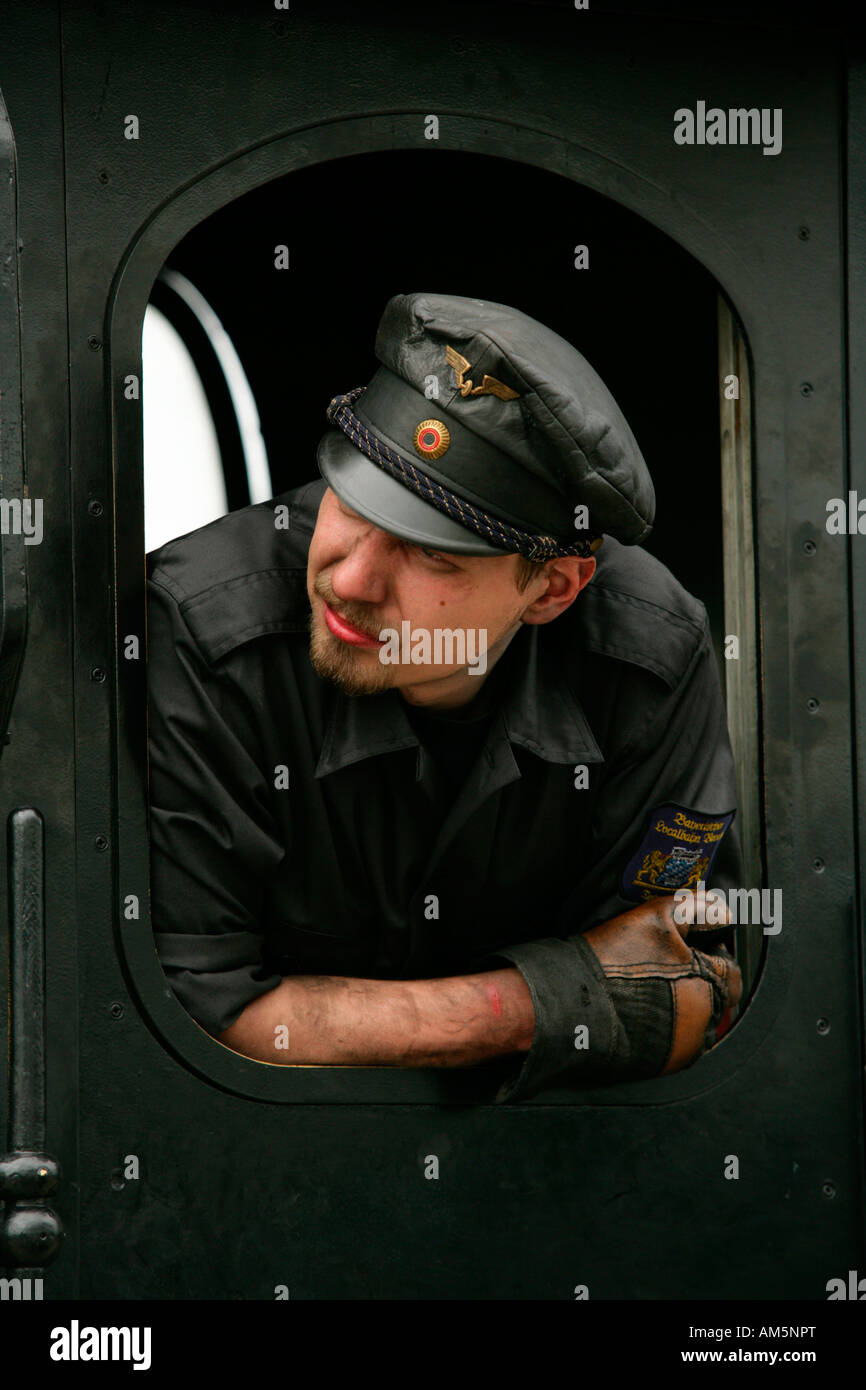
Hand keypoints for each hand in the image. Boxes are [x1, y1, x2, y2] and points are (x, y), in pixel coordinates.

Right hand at [581, 890, 742, 1076]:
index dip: (716, 952)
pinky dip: (671, 1031)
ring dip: (690, 1009)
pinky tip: (648, 1014)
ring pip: (701, 1025)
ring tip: (659, 992)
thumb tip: (724, 913)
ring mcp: (683, 1047)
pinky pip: (680, 1047)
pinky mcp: (662, 1065)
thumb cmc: (613, 960)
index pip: (731, 969)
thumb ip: (697, 910)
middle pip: (719, 999)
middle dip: (704, 981)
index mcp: (709, 985)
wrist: (571, 1004)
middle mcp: (704, 1021)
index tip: (699, 947)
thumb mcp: (657, 917)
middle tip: (674, 968)